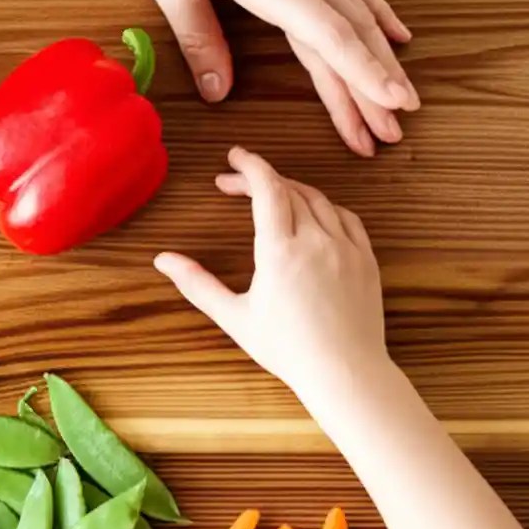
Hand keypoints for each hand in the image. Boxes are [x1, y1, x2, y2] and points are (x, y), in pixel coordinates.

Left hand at [129, 0, 418, 156]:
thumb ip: (199, 37)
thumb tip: (218, 92)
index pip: (328, 35)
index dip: (362, 74)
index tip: (391, 104)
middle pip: (349, 33)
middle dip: (374, 86)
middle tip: (391, 134)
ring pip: (357, 11)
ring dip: (380, 59)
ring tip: (399, 102)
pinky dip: (377, 13)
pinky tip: (395, 36)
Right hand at [154, 147, 388, 393]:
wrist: (345, 372)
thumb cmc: (287, 349)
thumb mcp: (234, 316)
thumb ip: (196, 283)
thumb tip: (163, 260)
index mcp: (280, 250)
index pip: (267, 188)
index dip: (249, 166)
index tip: (234, 156)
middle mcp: (316, 240)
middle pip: (288, 189)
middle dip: (259, 178)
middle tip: (234, 183)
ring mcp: (346, 247)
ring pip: (318, 200)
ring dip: (291, 189)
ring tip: (269, 195)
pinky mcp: (366, 259)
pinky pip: (346, 218)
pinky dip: (325, 207)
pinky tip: (312, 214)